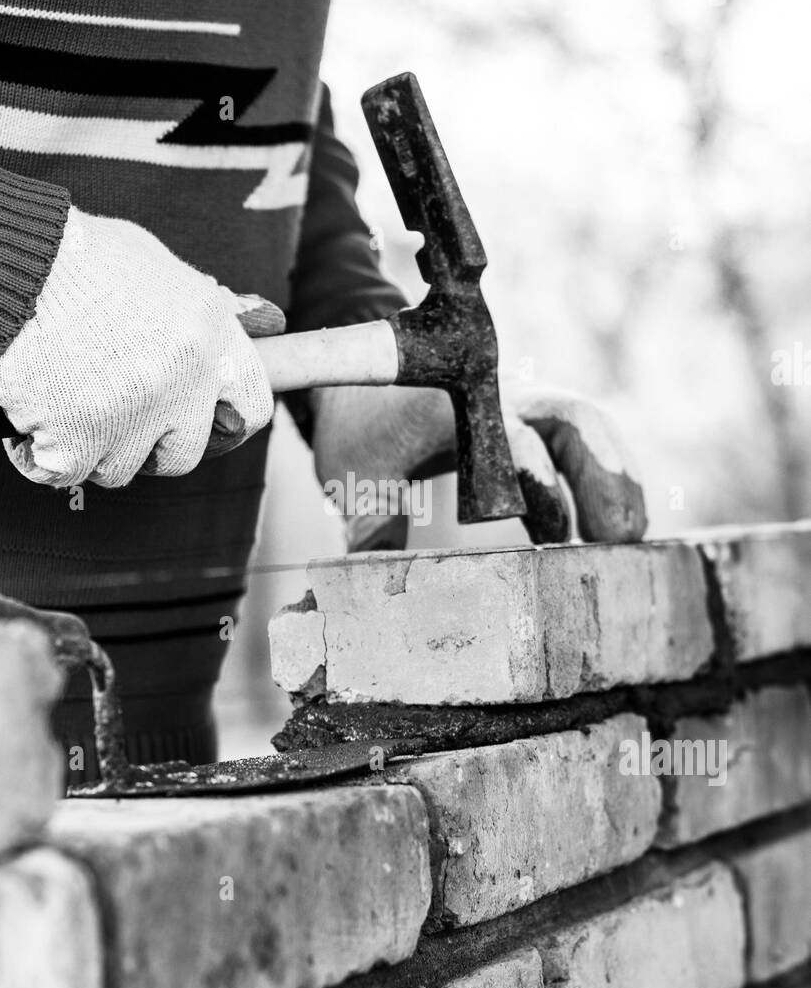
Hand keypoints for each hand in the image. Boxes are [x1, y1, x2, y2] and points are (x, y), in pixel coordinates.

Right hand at [0, 208, 283, 488]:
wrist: (13, 258)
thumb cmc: (77, 255)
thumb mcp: (159, 267)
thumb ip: (199, 308)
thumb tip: (247, 320)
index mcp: (209, 331)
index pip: (253, 403)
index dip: (227, 421)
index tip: (207, 423)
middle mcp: (182, 378)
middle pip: (185, 452)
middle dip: (152, 444)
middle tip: (120, 417)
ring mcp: (133, 413)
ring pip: (121, 467)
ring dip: (92, 447)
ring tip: (66, 400)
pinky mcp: (78, 438)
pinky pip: (65, 473)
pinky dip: (43, 455)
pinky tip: (33, 417)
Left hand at [311, 376, 646, 551]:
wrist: (362, 386)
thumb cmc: (358, 441)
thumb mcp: (353, 487)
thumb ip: (369, 537)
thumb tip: (380, 602)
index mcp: (447, 405)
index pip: (505, 433)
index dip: (535, 479)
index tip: (556, 536)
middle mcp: (497, 393)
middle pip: (569, 419)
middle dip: (601, 478)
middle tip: (620, 540)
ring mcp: (526, 400)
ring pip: (590, 427)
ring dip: (617, 480)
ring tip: (635, 541)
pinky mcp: (540, 416)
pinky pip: (589, 438)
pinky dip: (612, 477)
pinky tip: (624, 526)